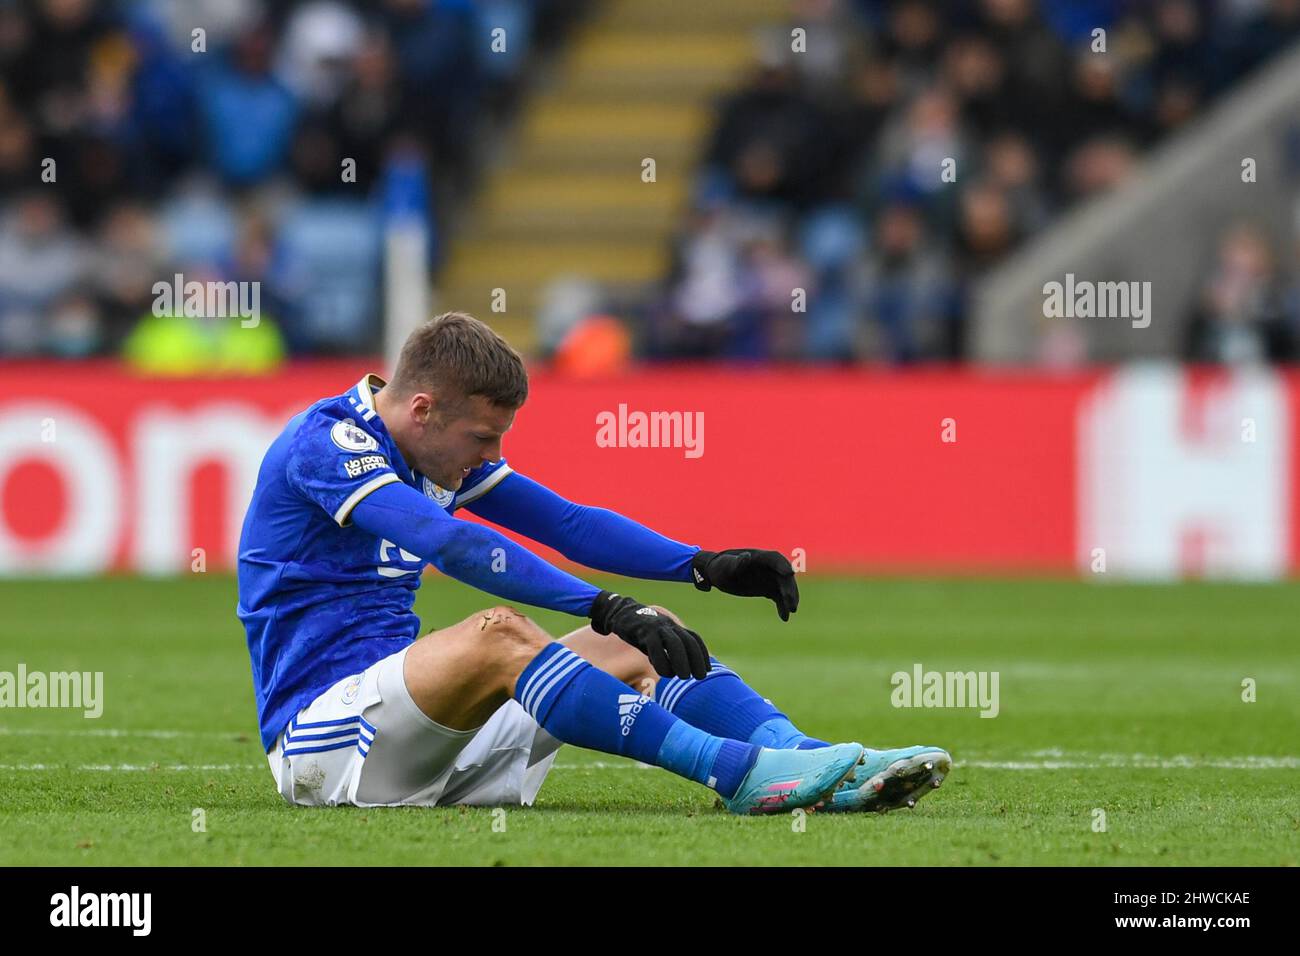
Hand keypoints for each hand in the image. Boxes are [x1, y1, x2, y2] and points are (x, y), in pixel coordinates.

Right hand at [589, 590, 709, 679]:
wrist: (620, 613)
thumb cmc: (641, 631)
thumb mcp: (658, 639)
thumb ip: (667, 651)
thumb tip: (675, 671)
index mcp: (675, 627)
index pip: (694, 639)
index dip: (702, 654)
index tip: (706, 670)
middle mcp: (669, 626)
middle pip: (688, 641)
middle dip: (696, 659)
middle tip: (700, 677)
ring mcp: (657, 627)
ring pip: (674, 643)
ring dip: (682, 661)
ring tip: (684, 677)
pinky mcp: (643, 630)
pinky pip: (655, 646)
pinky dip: (661, 661)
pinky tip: (663, 673)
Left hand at [691, 548, 798, 620]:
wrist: (717, 574)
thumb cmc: (720, 567)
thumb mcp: (726, 566)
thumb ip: (737, 563)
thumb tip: (747, 557)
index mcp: (758, 557)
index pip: (775, 558)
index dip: (783, 565)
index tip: (790, 573)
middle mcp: (768, 567)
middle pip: (783, 576)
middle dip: (789, 588)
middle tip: (792, 602)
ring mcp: (769, 578)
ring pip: (784, 587)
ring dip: (790, 598)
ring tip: (792, 610)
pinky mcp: (767, 589)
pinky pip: (778, 597)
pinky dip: (782, 606)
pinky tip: (785, 617)